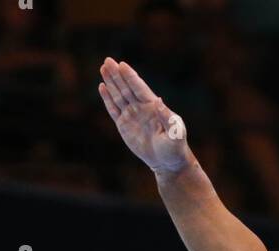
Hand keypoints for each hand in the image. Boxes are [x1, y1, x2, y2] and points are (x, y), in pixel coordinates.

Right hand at [98, 57, 190, 173]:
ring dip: (111, 82)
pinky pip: (114, 110)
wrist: (168, 162)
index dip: (130, 77)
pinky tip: (102, 87)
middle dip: (117, 75)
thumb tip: (159, 102)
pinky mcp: (124, 125)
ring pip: (119, 96)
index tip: (122, 65)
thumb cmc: (175, 147)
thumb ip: (167, 118)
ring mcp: (132, 115)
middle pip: (127, 88)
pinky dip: (108, 99)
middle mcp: (141, 107)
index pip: (139, 88)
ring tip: (103, 68)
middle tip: (107, 60)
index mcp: (153, 106)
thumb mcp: (175, 133)